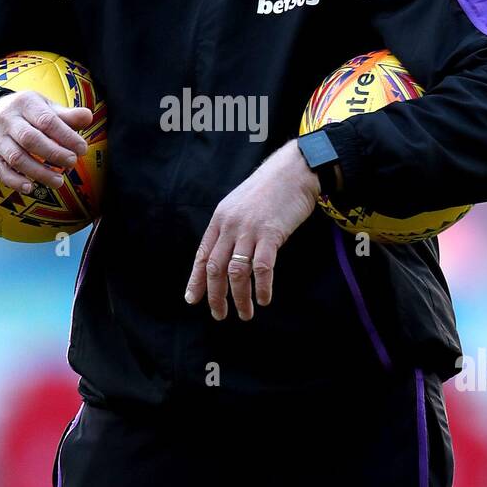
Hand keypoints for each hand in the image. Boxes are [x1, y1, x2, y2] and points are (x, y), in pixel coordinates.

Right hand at [0, 91, 92, 193]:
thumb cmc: (26, 113)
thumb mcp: (45, 107)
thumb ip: (67, 115)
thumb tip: (88, 116)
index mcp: (25, 103)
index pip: (46, 120)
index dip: (66, 136)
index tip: (82, 149)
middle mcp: (7, 120)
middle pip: (30, 139)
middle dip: (54, 153)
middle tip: (71, 163)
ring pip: (15, 157)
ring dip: (38, 172)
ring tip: (58, 181)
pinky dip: (14, 181)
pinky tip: (30, 188)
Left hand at [185, 139, 320, 320]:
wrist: (293, 170)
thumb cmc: (270, 189)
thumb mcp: (240, 205)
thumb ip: (231, 228)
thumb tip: (225, 255)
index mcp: (220, 219)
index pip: (202, 255)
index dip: (196, 280)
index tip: (192, 299)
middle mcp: (230, 226)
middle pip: (215, 268)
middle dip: (215, 296)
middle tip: (219, 315)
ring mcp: (250, 230)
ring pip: (237, 272)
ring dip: (239, 298)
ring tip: (245, 314)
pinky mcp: (271, 234)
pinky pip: (262, 267)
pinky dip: (262, 287)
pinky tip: (264, 299)